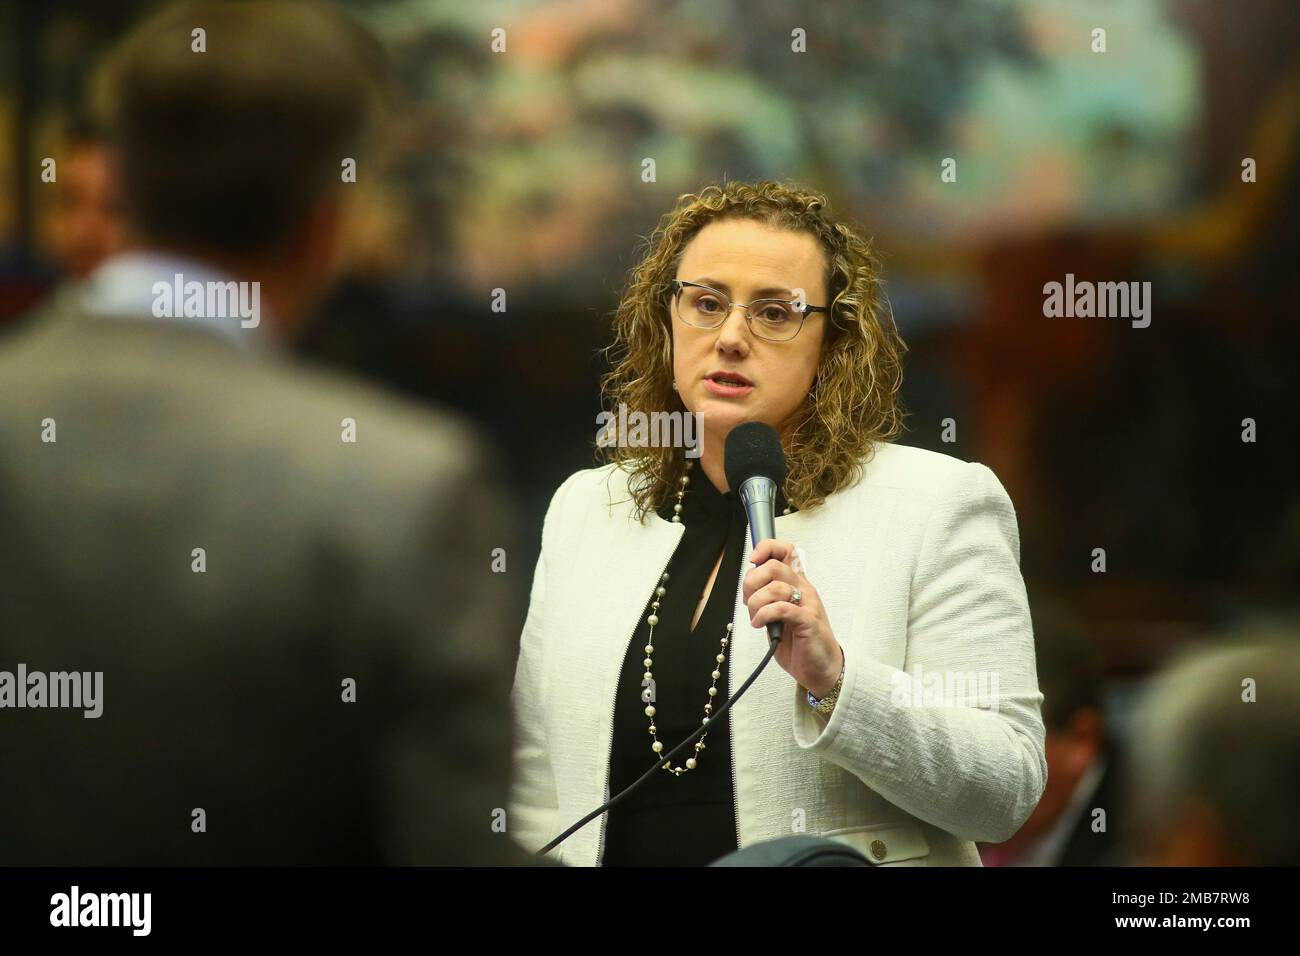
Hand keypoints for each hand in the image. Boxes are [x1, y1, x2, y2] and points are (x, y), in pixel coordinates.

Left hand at [743, 539, 841, 697]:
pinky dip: (764, 615)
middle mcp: (804, 589)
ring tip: (756, 618)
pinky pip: (781, 608)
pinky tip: (760, 624)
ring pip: (774, 587)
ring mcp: (808, 604)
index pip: (786, 550)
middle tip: (749, 602)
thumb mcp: (778, 615)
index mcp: (797, 584)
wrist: (820, 670)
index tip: (753, 560)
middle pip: (773, 566)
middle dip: (752, 583)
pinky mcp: (808, 621)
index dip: (766, 548)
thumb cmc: (799, 643)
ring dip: (756, 604)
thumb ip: (767, 598)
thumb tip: (748, 585)